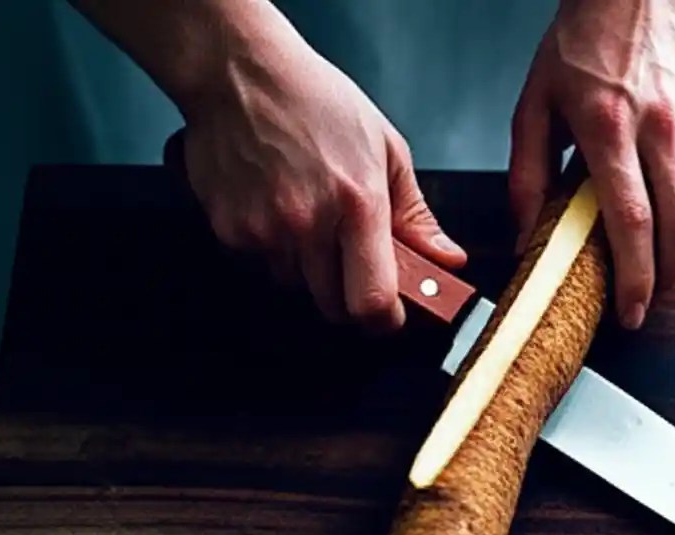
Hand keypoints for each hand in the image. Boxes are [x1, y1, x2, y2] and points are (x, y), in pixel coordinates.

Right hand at [179, 34, 464, 331]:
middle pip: (333, 306)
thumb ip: (417, 215)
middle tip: (350, 258)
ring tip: (309, 215)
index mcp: (358, 203)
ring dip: (308, 270)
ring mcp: (264, 231)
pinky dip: (271, 249)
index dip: (385, 321)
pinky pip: (259, 266)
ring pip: (295, 287)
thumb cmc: (316, 102)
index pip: (372, 301)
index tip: (391, 316)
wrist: (240, 73)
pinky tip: (276, 206)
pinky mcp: (229, 231)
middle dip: (348, 294)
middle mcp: (309, 223)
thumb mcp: (386, 150)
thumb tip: (446, 258)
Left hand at [510, 0, 674, 328]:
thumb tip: (527, 240)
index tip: (630, 312)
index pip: (633, 223)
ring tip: (667, 269)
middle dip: (667, 280)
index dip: (635, 280)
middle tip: (648, 297)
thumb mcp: (533, 105)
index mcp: (609, 126)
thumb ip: (526, 177)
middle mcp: (663, 125)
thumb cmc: (580, 45)